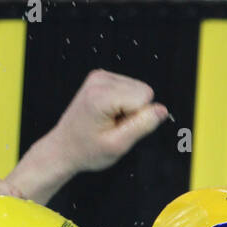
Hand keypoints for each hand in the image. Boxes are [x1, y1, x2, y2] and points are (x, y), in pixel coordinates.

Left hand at [43, 70, 167, 175]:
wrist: (64, 147)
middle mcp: (99, 80)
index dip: (139, 118)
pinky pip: (129, 87)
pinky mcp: (101, 77)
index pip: (145, 97)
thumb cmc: (87, 150)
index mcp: (101, 96)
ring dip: (129, 108)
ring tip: (109, 121)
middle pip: (143, 90)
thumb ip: (142, 126)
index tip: (120, 128)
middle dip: (135, 111)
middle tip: (114, 126)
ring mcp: (99, 77)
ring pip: (138, 89)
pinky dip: (123, 102)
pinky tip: (107, 114)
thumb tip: (162, 110)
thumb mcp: (118, 145)